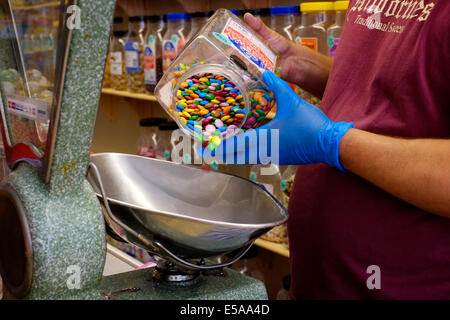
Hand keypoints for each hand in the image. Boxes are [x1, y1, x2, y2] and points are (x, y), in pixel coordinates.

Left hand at [201, 71, 352, 169]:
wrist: (330, 143)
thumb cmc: (309, 124)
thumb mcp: (291, 101)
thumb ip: (276, 85)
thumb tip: (265, 71)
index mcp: (264, 138)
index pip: (236, 146)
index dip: (220, 147)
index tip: (208, 149)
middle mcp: (266, 151)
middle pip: (239, 156)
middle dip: (225, 154)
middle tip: (212, 150)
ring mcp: (274, 156)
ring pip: (250, 157)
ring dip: (237, 154)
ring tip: (227, 147)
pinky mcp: (282, 157)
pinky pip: (260, 156)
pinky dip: (250, 153)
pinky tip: (251, 146)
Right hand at [243, 13, 331, 97]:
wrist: (335, 85)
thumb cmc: (322, 73)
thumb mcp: (302, 69)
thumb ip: (286, 71)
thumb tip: (271, 74)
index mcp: (288, 49)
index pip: (269, 35)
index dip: (257, 26)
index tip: (246, 16)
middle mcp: (285, 58)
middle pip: (262, 52)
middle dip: (248, 52)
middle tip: (232, 49)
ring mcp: (286, 69)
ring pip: (265, 67)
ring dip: (254, 70)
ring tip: (239, 72)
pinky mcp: (289, 81)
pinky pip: (271, 80)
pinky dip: (263, 83)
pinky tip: (256, 89)